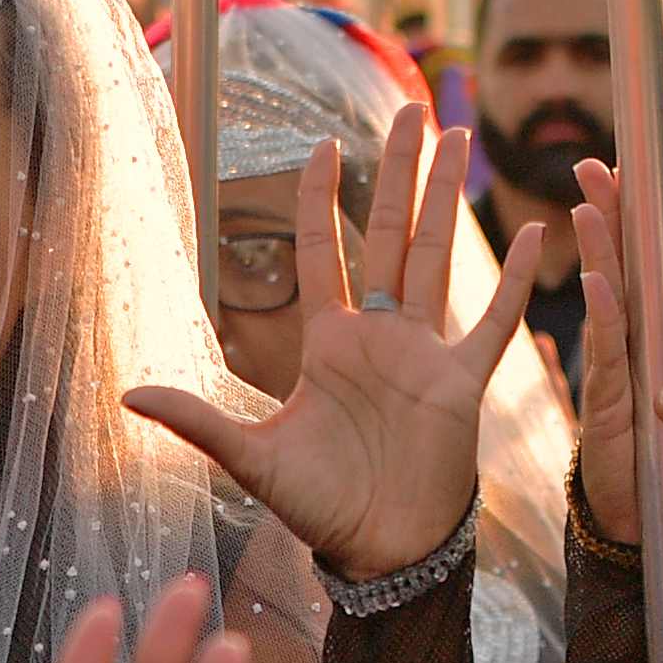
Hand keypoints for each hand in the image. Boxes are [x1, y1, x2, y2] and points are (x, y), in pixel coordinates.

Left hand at [128, 98, 541, 579]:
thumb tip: (128, 393)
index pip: (324, 249)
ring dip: (447, 197)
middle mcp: (379, 335)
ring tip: (459, 136)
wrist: (381, 552)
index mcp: (329, 341)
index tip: (327, 144)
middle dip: (401, 171)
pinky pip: (493, 323)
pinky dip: (515, 282)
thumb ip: (197, 419)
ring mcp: (425, 353)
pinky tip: (535, 233)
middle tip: (411, 110)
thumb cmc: (318, 507)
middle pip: (391, 234)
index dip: (324, 196)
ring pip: (439, 256)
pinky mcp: (462, 382)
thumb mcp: (251, 456)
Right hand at [567, 159, 662, 570]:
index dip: (642, 228)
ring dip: (601, 252)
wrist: (658, 534)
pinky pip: (608, 355)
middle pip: (625, 271)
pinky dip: (604, 316)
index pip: (655, 275)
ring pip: (610, 301)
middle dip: (610, 217)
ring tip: (586, 203)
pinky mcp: (608, 407)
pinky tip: (597, 280)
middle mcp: (639, 352)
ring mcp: (619, 376)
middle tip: (592, 166)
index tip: (628, 179)